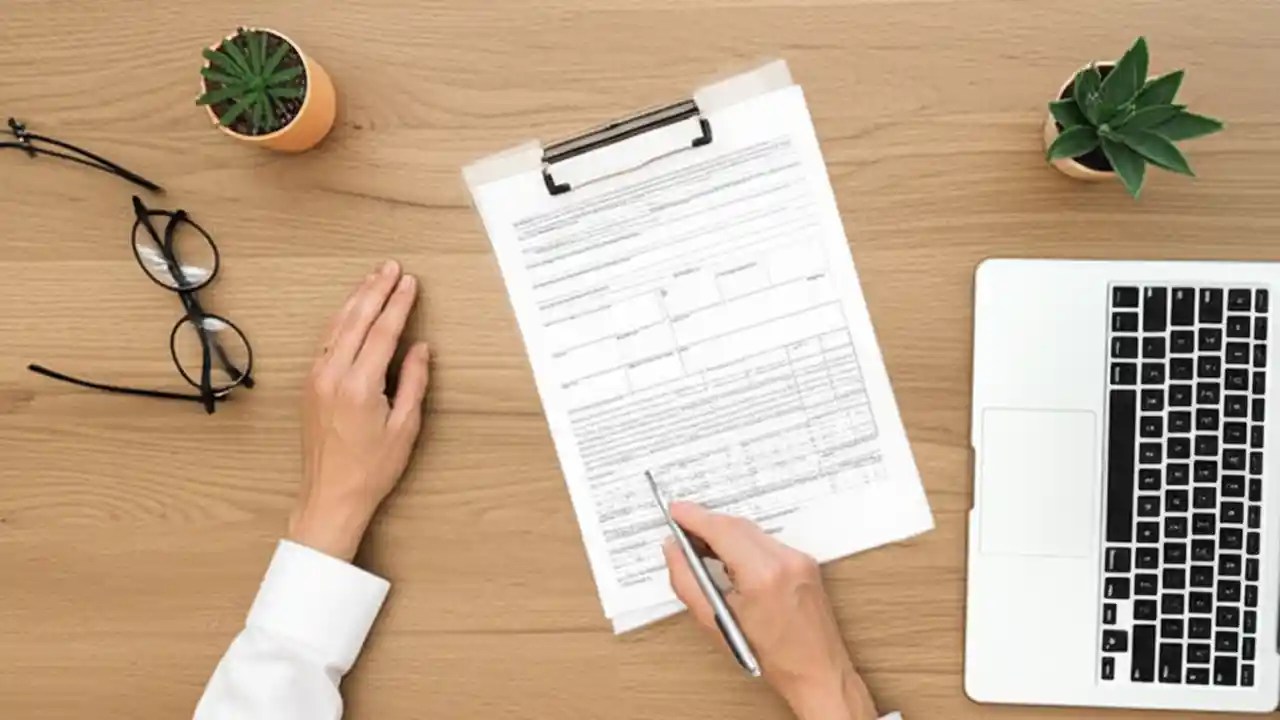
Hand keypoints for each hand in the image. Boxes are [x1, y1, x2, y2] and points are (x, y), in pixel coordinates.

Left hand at [288, 260, 429, 561]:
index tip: (410, 282)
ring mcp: (316, 378)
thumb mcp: (406, 427)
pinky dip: (341, 320)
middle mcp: (333, 375)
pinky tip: (350, 310)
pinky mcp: (309, 385)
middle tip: (391, 267)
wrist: (330, 496)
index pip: (383, 331)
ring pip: (336, 326)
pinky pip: (326, 341)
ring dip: (356, 299)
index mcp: (360, 385)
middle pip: (356, 319)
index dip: (398, 304)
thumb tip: (421, 347)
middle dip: (375, 290)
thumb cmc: (372, 468)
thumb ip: (414, 382)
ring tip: (373, 279)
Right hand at [663, 502, 878, 719]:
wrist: (817, 672)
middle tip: (683, 531)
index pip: (721, 530)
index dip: (694, 517)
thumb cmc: (771, 657)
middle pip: (737, 525)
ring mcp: (800, 559)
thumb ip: (687, 582)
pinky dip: (745, 545)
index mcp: (763, 575)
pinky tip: (730, 559)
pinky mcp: (806, 563)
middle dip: (707, 523)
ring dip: (726, 534)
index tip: (675, 512)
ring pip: (752, 531)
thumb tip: (673, 551)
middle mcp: (785, 560)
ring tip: (703, 548)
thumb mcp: (716, 623)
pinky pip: (767, 542)